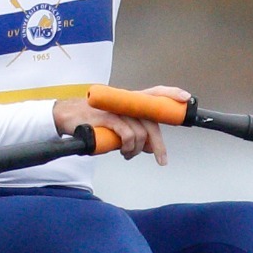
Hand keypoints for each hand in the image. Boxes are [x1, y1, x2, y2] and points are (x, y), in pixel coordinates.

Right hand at [52, 84, 189, 163]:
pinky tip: (121, 150)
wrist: (66, 116)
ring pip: (140, 131)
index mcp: (129, 101)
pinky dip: (127, 145)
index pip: (155, 93)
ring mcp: (116, 108)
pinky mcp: (106, 117)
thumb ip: (135, 134)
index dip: (171, 93)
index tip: (186, 98)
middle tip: (162, 160)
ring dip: (136, 149)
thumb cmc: (93, 122)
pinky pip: (126, 133)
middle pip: (151, 121)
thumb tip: (151, 147)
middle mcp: (125, 101)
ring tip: (127, 154)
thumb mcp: (117, 127)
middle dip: (159, 144)